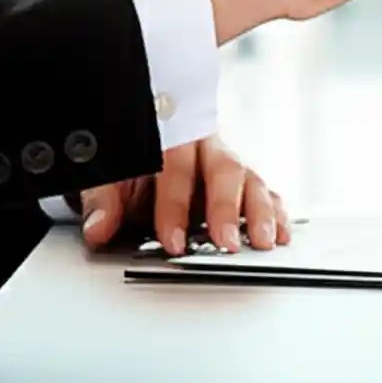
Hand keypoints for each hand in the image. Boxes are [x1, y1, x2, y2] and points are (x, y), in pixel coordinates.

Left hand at [78, 137, 289, 254]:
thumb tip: (99, 228)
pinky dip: (277, 212)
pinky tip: (282, 233)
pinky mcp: (244, 182)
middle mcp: (206, 148)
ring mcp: (229, 164)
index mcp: (172, 139)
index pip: (176, 171)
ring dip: (261, 212)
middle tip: (227, 243)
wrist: (149, 144)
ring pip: (251, 180)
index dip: (175, 207)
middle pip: (224, 171)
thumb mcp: (110, 176)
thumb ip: (104, 200)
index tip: (173, 240)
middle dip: (227, 209)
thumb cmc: (135, 163)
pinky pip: (267, 192)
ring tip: (263, 241)